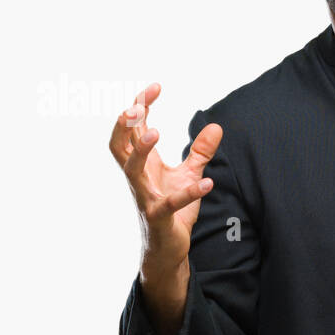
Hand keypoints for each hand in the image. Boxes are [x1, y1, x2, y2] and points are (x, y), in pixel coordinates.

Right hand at [108, 82, 221, 273]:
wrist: (168, 248)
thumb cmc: (173, 210)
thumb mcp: (190, 175)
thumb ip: (200, 152)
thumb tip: (216, 126)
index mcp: (143, 164)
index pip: (133, 129)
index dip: (140, 107)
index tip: (155, 87)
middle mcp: (138, 177)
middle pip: (118, 145)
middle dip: (123, 125)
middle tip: (136, 107)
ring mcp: (145, 197)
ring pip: (131, 170)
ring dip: (140, 150)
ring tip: (157, 132)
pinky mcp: (158, 217)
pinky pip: (169, 204)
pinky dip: (188, 193)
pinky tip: (208, 184)